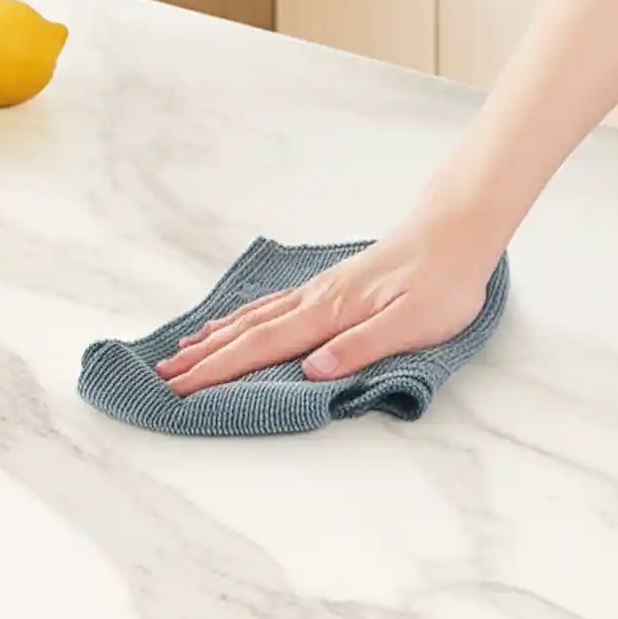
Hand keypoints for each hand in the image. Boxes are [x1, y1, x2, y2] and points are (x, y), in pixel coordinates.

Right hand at [155, 219, 503, 395]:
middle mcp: (312, 301)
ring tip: (179, 356)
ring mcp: (316, 292)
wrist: (455, 229)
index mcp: (329, 314)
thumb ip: (362, 346)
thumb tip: (312, 371)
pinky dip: (238, 320)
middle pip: (244, 334)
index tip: (181, 389)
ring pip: (251, 319)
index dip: (218, 371)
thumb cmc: (444, 280)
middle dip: (201, 360)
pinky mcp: (326, 288)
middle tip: (162, 379)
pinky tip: (227, 325)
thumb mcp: (415, 323)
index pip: (261, 348)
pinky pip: (267, 308)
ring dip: (212, 340)